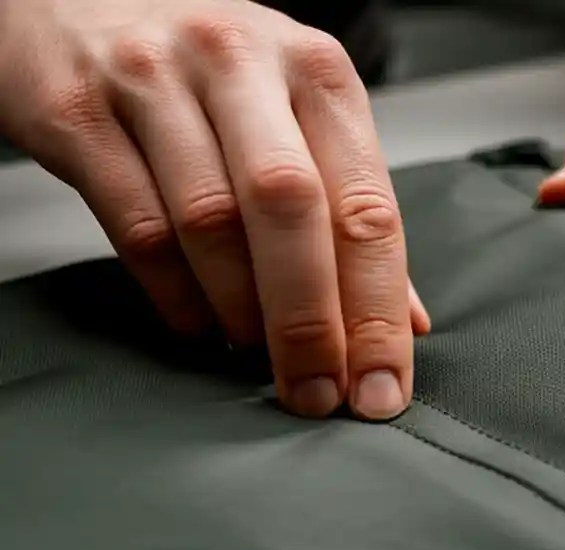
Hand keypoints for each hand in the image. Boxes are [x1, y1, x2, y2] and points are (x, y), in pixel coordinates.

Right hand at [0, 0, 429, 419]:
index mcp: (317, 71)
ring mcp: (154, 80)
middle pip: (291, 209)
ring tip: (255, 351)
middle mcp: (242, 63)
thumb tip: (406, 319)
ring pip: (210, 221)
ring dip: (241, 309)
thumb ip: (351, 206)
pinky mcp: (79, 111)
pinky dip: (175, 294)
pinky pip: (137, 225)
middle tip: (317, 393)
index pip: (366, 204)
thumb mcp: (296, 112)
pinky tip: (198, 323)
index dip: (377, 308)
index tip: (381, 383)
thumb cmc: (208, 68)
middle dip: (311, 321)